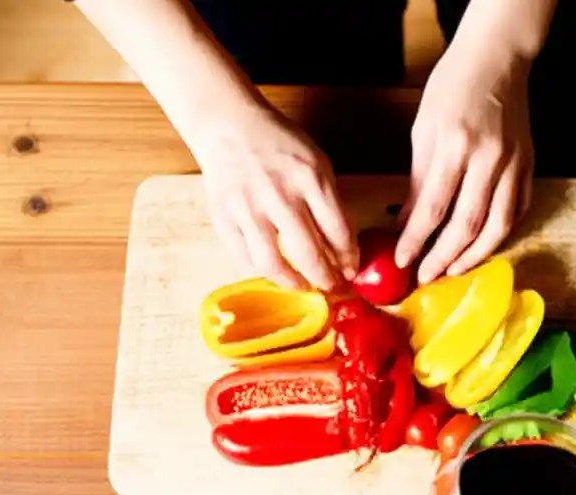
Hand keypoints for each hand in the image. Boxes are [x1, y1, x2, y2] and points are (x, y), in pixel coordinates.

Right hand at [188, 102, 355, 289]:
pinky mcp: (224, 218)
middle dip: (325, 279)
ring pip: (273, 263)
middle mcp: (279, 196)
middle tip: (332, 287)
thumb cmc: (278, 143)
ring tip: (304, 287)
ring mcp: (249, 209)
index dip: (348, 258)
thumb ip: (329, 201)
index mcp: (310, 178)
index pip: (338, 231)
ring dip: (293, 284)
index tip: (351, 270)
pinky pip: (244, 257)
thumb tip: (341, 246)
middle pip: (309, 253)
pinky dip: (262, 272)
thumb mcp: (316, 162)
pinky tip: (275, 273)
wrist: (228, 125)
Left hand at [396, 44, 533, 283]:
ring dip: (474, 255)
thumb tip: (407, 221)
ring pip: (498, 226)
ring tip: (453, 269)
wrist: (498, 60)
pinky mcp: (530, 167)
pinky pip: (517, 212)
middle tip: (426, 277)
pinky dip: (499, 234)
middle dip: (444, 257)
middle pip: (467, 224)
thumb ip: (418, 180)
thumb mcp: (424, 130)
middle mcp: (489, 159)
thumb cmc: (453, 88)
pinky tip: (481, 245)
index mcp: (456, 145)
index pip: (434, 207)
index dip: (417, 240)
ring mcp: (515, 165)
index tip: (402, 260)